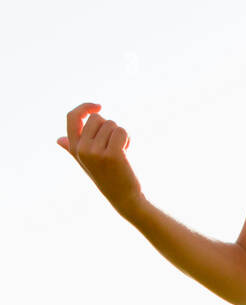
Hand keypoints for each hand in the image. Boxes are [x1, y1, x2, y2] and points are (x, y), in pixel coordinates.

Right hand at [57, 102, 142, 217]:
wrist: (124, 198)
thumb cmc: (107, 178)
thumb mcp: (86, 163)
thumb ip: (72, 149)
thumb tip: (59, 140)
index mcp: (74, 148)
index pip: (72, 117)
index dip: (85, 107)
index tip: (99, 106)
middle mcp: (82, 150)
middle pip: (96, 118)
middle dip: (109, 127)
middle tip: (113, 145)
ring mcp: (96, 152)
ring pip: (111, 124)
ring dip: (119, 135)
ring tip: (120, 152)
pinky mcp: (112, 154)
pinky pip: (121, 131)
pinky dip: (127, 138)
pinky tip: (127, 152)